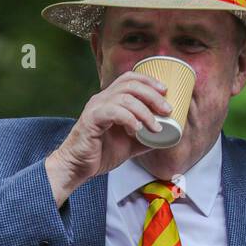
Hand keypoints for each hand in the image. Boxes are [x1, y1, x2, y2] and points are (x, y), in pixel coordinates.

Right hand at [45, 71, 173, 203]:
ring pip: (124, 97)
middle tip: (167, 110)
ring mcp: (96, 107)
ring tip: (156, 127)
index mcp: (110, 99)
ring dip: (145, 111)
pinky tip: (138, 130)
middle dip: (153, 95)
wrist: (78, 167)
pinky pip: (114, 112)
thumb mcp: (130, 144)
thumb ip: (146, 138)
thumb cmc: (100, 153)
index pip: (130, 78)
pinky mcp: (92, 119)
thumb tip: (167, 138)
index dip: (149, 81)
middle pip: (131, 84)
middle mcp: (102, 98)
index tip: (166, 91)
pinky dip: (129, 119)